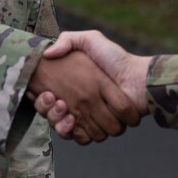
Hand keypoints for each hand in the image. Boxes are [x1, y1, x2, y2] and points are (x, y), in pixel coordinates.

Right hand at [26, 49, 141, 143]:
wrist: (137, 79)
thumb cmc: (115, 58)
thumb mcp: (91, 40)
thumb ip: (68, 40)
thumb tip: (47, 53)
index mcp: (73, 87)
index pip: (47, 98)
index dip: (41, 98)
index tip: (42, 91)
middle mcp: (78, 104)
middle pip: (51, 114)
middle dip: (47, 109)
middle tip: (52, 99)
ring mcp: (87, 119)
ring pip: (62, 128)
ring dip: (56, 120)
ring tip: (61, 107)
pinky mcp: (97, 130)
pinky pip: (78, 138)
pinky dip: (71, 132)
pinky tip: (71, 120)